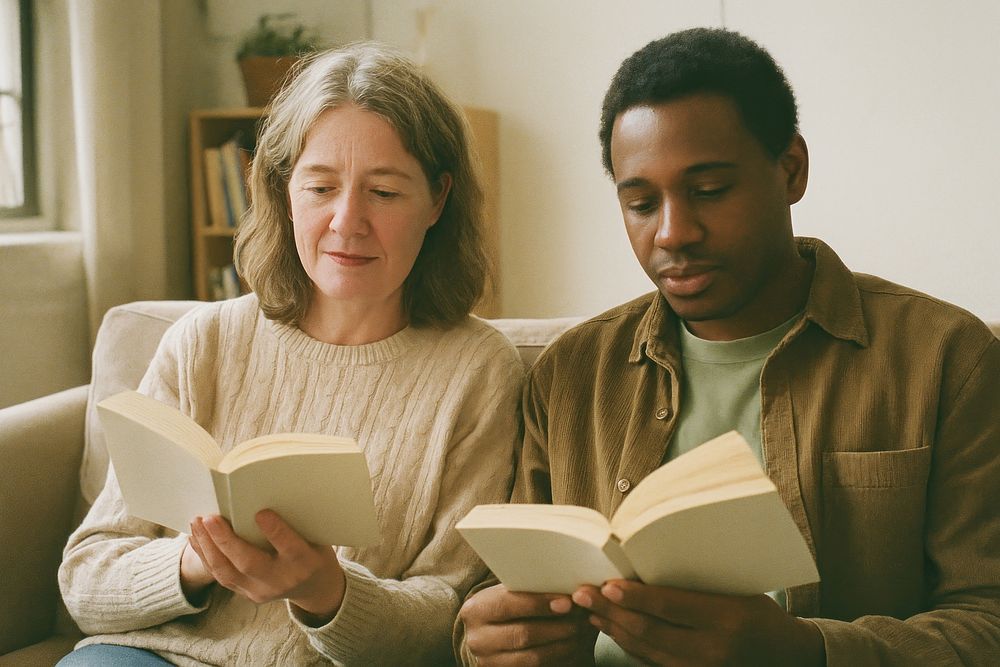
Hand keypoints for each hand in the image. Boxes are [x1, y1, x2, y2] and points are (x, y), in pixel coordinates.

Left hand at [187, 510, 345, 623]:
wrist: (314, 588)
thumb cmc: (314, 551)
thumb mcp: (317, 537)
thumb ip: (297, 522)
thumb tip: (268, 492)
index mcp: (306, 563)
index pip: (289, 547)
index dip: (275, 531)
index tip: (261, 512)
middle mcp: (282, 580)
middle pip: (250, 563)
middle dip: (227, 541)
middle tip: (211, 518)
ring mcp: (261, 591)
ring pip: (228, 572)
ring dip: (209, 547)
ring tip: (197, 522)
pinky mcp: (246, 594)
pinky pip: (221, 576)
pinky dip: (205, 555)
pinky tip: (197, 537)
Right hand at [459, 583, 597, 665]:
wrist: (494, 637)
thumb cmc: (508, 608)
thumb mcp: (509, 594)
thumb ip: (528, 588)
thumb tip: (566, 585)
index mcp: (476, 610)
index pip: (508, 604)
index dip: (538, 603)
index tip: (566, 601)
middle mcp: (477, 639)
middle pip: (523, 634)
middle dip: (557, 626)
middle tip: (582, 618)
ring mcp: (489, 662)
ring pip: (533, 657)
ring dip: (563, 645)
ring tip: (581, 632)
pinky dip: (558, 660)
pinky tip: (572, 648)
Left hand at [572, 580, 823, 666]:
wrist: (789, 658)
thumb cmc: (762, 613)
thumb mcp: (737, 590)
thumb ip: (695, 585)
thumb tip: (643, 565)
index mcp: (727, 619)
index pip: (670, 607)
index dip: (634, 597)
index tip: (606, 584)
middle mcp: (712, 649)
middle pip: (649, 631)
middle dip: (610, 612)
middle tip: (580, 593)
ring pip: (645, 649)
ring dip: (612, 628)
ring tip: (587, 607)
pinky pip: (652, 662)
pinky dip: (627, 644)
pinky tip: (610, 628)